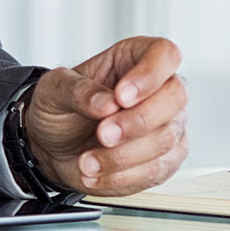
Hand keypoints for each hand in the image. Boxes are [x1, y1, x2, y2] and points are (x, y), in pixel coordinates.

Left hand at [25, 36, 187, 195]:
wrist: (53, 148)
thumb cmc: (59, 110)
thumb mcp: (53, 91)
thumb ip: (78, 91)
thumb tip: (107, 103)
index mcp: (134, 59)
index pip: (164, 54)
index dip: (149, 75)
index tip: (121, 97)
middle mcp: (159, 89)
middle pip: (176, 97)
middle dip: (137, 121)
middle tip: (103, 134)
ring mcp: (168, 124)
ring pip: (167, 138)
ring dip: (123, 155)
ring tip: (86, 161)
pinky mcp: (166, 158)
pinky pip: (156, 170)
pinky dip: (122, 176)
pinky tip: (96, 174)